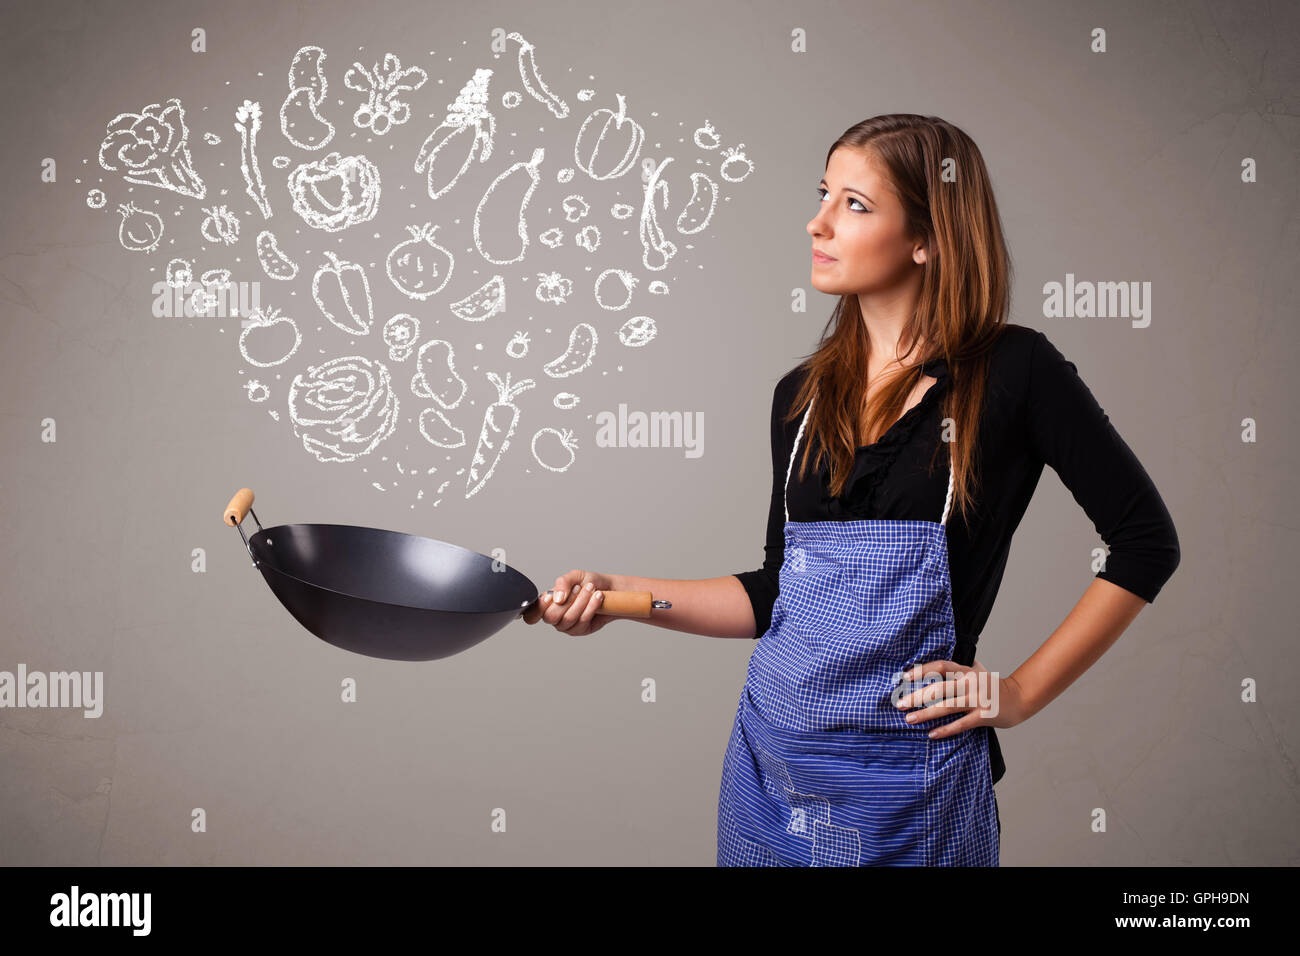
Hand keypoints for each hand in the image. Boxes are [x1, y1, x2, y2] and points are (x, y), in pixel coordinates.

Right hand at [521, 568, 615, 636]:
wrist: (609, 590)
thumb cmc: (588, 582)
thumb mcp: (574, 577)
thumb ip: (562, 583)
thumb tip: (557, 598)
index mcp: (548, 603)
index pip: (532, 614)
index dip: (537, 609)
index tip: (549, 597)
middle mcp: (555, 616)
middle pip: (551, 617)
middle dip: (567, 600)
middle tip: (578, 588)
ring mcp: (567, 626)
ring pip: (568, 619)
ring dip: (581, 601)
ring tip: (590, 588)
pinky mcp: (581, 630)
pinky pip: (582, 622)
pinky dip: (591, 606)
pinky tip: (597, 597)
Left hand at [892, 658, 1031, 738]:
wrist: (1019, 698)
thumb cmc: (991, 685)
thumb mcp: (975, 670)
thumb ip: (957, 668)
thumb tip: (932, 666)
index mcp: (966, 670)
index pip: (940, 666)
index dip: (921, 670)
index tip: (903, 677)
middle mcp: (970, 683)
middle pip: (939, 688)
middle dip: (917, 696)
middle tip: (900, 704)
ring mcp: (977, 699)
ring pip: (947, 706)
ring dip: (926, 713)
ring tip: (910, 719)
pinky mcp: (984, 715)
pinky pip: (961, 724)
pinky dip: (946, 729)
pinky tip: (931, 734)